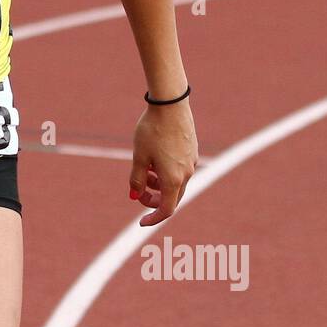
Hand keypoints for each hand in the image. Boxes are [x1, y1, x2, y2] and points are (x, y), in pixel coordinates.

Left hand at [129, 101, 197, 225]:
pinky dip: (166, 172)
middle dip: (154, 199)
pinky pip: (179, 170)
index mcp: (173, 179)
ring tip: (144, 168)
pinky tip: (154, 158)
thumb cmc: (151, 131)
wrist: (170, 105)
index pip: (166, 209)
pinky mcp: (192, 151)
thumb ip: (136, 179)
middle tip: (138, 192)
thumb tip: (134, 195)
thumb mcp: (139, 156)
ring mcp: (191, 162)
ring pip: (175, 183)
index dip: (153, 218)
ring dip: (158, 184)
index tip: (141, 222)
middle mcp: (186, 173)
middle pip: (172, 198)